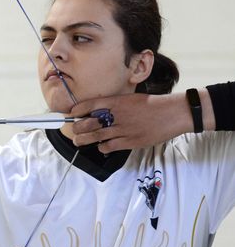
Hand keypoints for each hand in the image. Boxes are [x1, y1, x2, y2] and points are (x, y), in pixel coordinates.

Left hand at [70, 92, 190, 152]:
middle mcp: (117, 115)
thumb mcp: (131, 99)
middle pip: (88, 123)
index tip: (72, 114)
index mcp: (117, 101)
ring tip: (78, 141)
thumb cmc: (153, 105)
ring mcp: (123, 129)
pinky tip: (101, 146)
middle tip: (75, 130)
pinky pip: (109, 146)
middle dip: (77, 127)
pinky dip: (102, 147)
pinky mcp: (130, 141)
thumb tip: (98, 111)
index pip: (89, 105)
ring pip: (95, 136)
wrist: (173, 113)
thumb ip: (115, 104)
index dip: (77, 110)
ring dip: (84, 139)